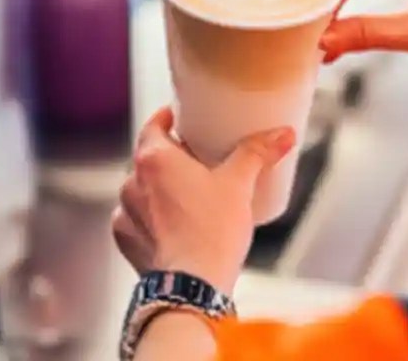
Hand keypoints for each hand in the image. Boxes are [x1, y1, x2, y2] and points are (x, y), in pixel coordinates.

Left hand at [113, 108, 294, 293]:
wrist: (192, 287)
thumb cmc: (212, 232)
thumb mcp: (239, 184)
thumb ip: (258, 153)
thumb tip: (282, 134)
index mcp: (154, 158)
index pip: (154, 125)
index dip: (168, 119)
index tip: (181, 119)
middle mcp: (131, 182)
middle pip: (151, 158)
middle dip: (172, 158)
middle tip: (199, 160)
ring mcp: (126, 213)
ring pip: (144, 190)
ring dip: (162, 190)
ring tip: (191, 198)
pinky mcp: (127, 241)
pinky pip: (139, 220)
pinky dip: (155, 219)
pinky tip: (177, 225)